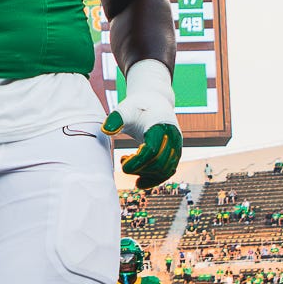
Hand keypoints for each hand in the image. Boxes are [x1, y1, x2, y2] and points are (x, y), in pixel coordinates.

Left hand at [104, 60, 182, 188]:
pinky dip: (155, 179)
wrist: (154, 101)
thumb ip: (115, 119)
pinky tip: (140, 182)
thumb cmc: (137, 107)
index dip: (137, 161)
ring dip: (146, 175)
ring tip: (129, 167)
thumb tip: (105, 130)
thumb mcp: (125, 110)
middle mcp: (173, 137)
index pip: (152, 150)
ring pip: (165, 170)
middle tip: (122, 160)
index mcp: (161, 126)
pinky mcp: (175, 152)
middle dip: (139, 168)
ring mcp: (177, 146)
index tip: (122, 163)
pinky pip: (168, 171)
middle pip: (159, 163)